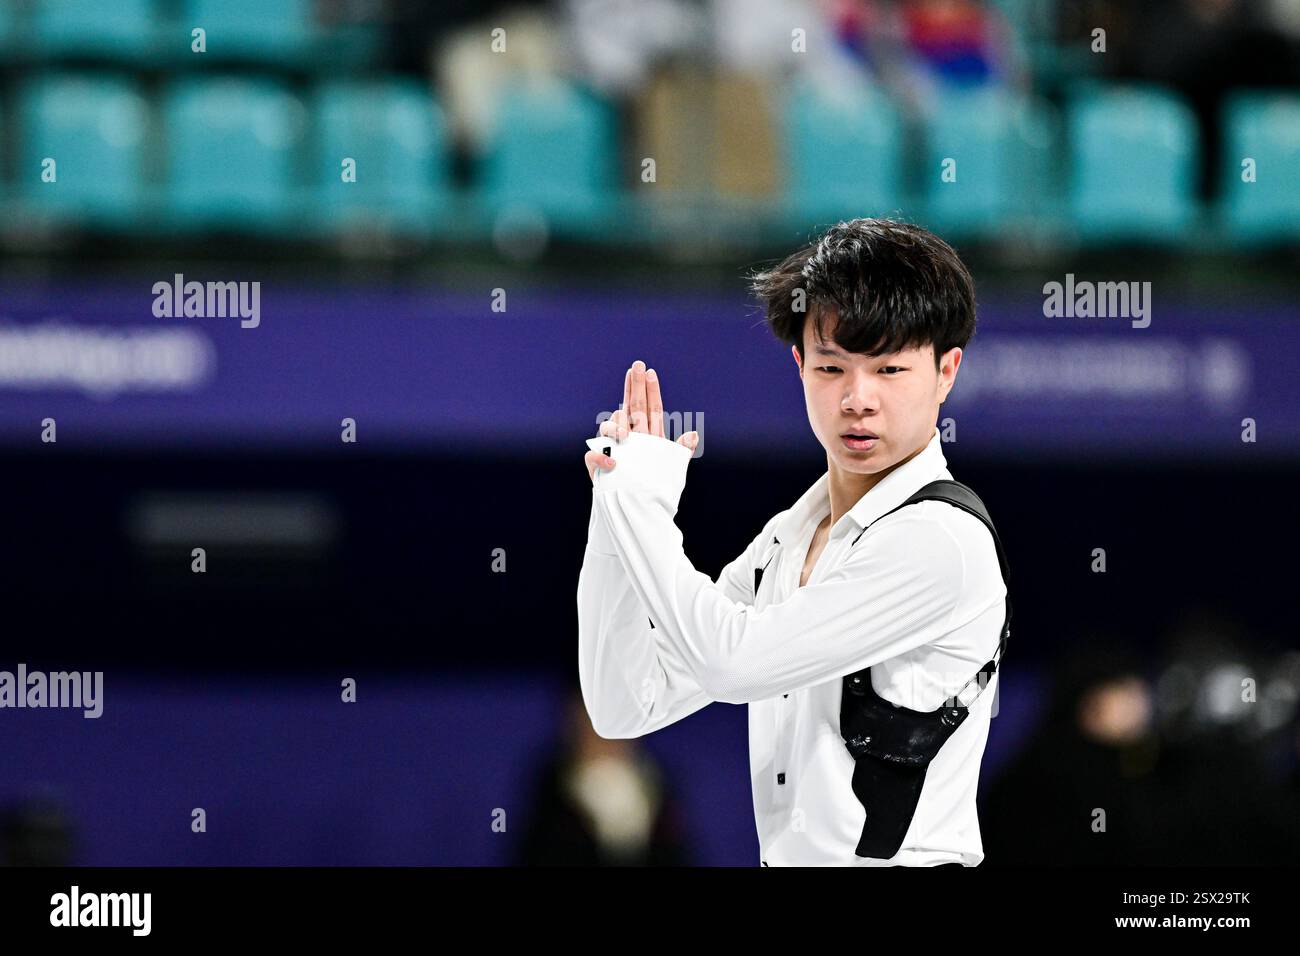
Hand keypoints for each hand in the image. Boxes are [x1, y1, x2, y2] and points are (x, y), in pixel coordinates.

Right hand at [585, 360, 698, 483]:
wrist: (636, 509)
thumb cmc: (655, 488)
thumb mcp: (672, 468)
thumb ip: (680, 451)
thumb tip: (693, 434)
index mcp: (648, 436)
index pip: (649, 408)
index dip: (650, 390)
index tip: (650, 372)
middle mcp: (630, 437)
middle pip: (631, 406)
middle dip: (634, 385)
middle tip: (637, 365)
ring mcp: (613, 447)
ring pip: (611, 424)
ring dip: (618, 425)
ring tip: (626, 436)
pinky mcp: (598, 463)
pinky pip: (595, 453)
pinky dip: (603, 457)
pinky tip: (614, 463)